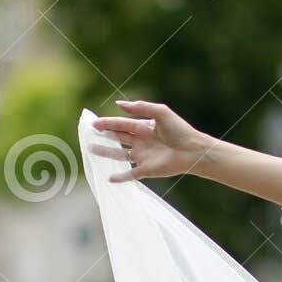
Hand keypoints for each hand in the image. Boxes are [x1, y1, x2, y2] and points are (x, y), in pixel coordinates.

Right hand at [90, 100, 212, 182]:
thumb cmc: (180, 130)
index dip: (107, 123)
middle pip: (118, 138)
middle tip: (88, 132)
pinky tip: (109, 178)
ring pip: (119, 155)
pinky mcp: (147, 170)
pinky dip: (120, 177)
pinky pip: (130, 174)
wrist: (193, 151)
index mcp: (144, 127)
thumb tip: (119, 104)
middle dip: (104, 135)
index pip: (121, 124)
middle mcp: (142, 142)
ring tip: (90, 150)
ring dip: (105, 153)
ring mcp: (143, 156)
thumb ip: (140, 107)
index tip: (93, 122)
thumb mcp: (161, 112)